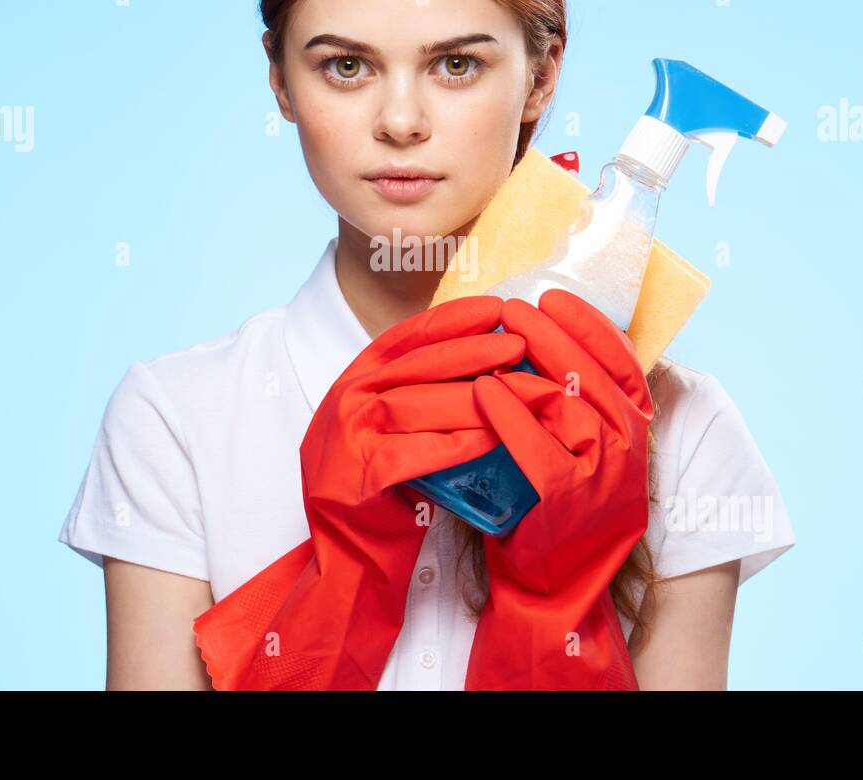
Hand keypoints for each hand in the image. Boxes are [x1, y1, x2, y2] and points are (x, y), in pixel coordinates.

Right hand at [195, 294, 525, 689]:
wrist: (351, 557)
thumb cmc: (387, 487)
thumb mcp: (394, 425)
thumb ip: (423, 389)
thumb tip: (488, 351)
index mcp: (353, 379)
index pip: (406, 335)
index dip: (452, 319)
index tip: (497, 307)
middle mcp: (343, 401)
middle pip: (414, 365)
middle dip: (471, 351)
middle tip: (519, 343)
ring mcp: (343, 439)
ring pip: (414, 405)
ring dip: (471, 396)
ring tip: (518, 388)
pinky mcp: (354, 479)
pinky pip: (410, 454)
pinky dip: (452, 444)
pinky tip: (489, 437)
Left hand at [465, 288, 653, 689]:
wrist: (557, 580)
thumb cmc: (561, 505)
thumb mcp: (583, 446)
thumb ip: (577, 401)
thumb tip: (548, 345)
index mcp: (636, 427)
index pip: (621, 360)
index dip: (587, 323)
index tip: (554, 298)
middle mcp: (629, 443)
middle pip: (589, 369)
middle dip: (548, 331)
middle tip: (512, 307)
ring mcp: (604, 468)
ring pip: (566, 398)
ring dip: (527, 361)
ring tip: (495, 336)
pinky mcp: (570, 494)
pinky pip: (536, 441)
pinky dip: (508, 412)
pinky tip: (483, 390)